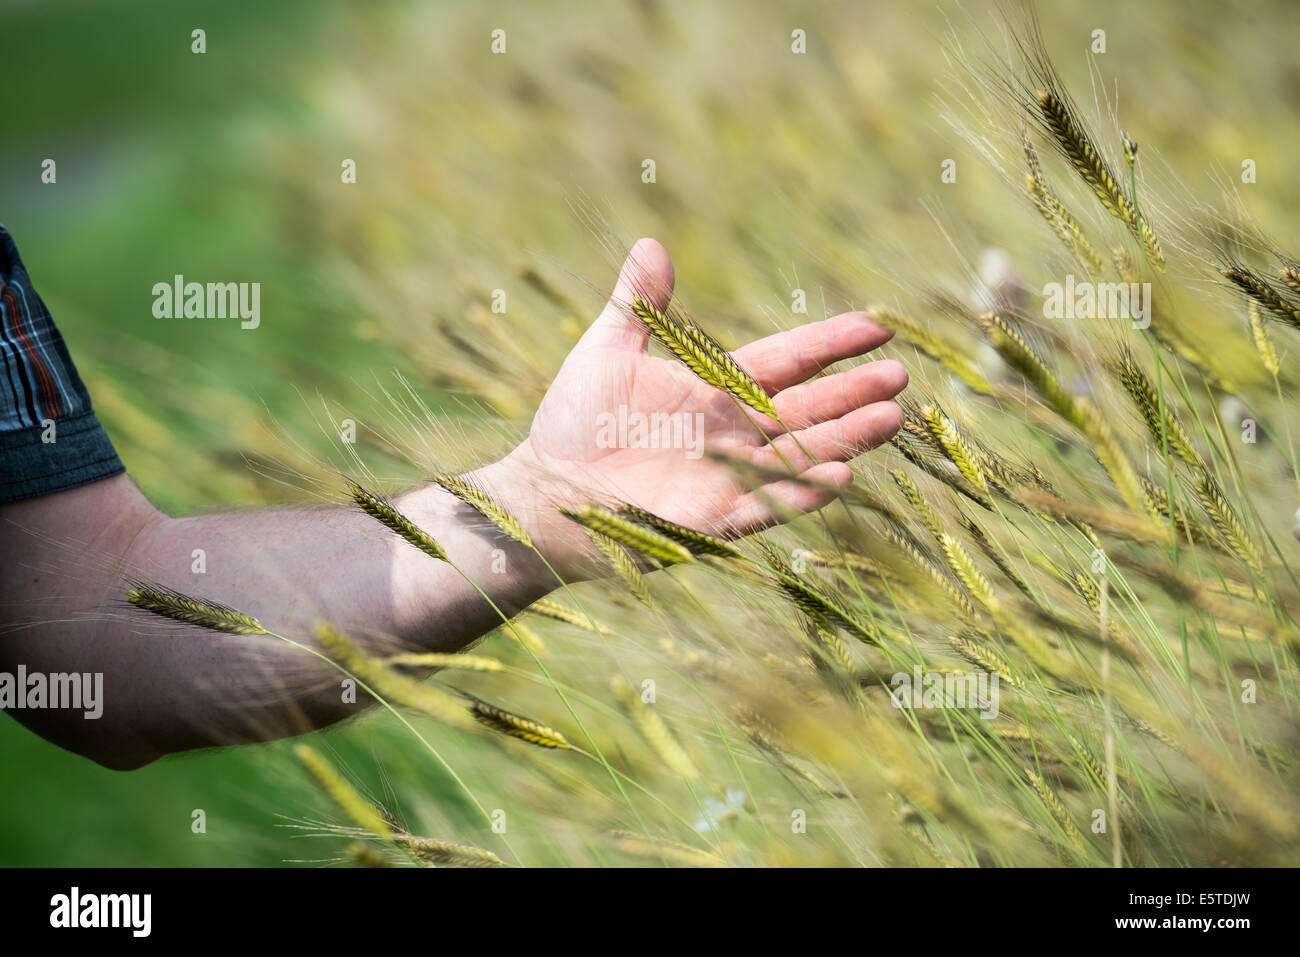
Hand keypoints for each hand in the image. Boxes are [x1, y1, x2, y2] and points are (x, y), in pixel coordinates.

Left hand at [488, 239, 906, 571]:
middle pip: (808, 410)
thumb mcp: (607, 351)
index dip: (831, 345)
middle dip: (854, 394)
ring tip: (891, 419)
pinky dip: (802, 493)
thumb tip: (651, 243)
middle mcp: (735, 433)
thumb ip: (636, 303)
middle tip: (900, 377)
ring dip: (845, 440)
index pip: (788, 362)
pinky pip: (767, 504)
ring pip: (801, 456)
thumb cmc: (575, 421)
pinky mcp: (714, 519)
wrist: (543, 489)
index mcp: (717, 389)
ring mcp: (730, 476)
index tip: (878, 326)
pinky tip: (839, 476)